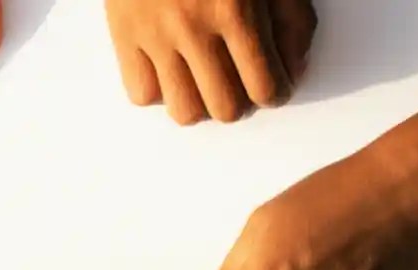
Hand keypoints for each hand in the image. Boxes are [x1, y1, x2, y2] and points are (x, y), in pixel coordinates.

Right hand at [105, 0, 316, 124]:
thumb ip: (292, 18)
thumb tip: (294, 68)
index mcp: (237, 10)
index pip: (266, 88)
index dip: (275, 93)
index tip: (273, 86)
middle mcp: (194, 28)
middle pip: (225, 109)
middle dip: (240, 101)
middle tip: (239, 81)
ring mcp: (155, 34)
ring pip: (183, 111)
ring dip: (200, 103)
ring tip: (203, 81)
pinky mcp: (124, 32)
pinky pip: (141, 93)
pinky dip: (159, 90)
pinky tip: (170, 68)